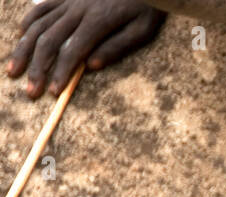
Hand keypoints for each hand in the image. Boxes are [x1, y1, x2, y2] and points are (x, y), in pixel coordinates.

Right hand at [7, 0, 165, 97]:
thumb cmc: (146, 7)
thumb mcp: (142, 29)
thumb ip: (117, 47)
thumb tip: (91, 66)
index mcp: (97, 21)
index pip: (73, 51)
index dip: (61, 73)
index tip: (54, 92)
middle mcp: (77, 9)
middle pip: (49, 41)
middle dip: (38, 68)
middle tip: (31, 91)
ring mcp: (68, 1)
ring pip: (39, 25)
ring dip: (24, 50)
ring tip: (14, 70)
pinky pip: (41, 8)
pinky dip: (28, 22)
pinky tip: (21, 37)